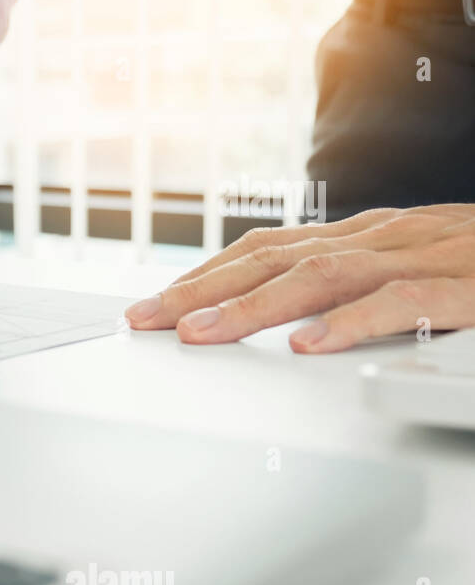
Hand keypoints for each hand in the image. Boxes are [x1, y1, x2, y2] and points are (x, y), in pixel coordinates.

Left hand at [123, 205, 474, 352]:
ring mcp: (428, 256)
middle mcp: (387, 237)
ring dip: (253, 307)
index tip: (152, 305)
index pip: (268, 249)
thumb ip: (356, 287)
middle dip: (201, 291)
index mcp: (369, 236)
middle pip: (274, 260)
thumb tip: (286, 318)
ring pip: (323, 276)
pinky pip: (403, 303)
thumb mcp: (415, 271)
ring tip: (201, 336)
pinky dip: (351, 324)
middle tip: (143, 322)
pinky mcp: (470, 288)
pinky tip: (308, 348)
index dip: (204, 275)